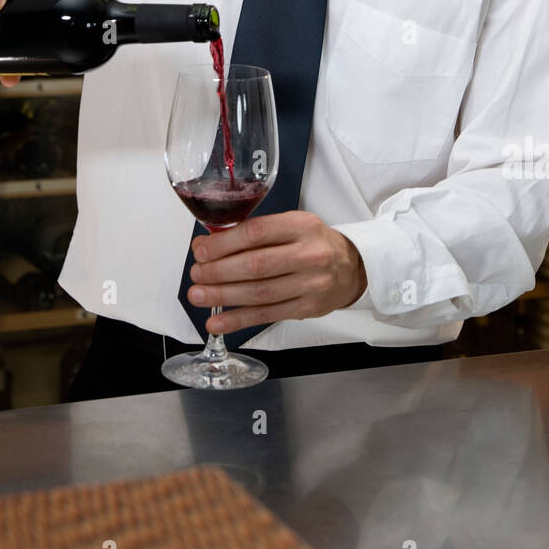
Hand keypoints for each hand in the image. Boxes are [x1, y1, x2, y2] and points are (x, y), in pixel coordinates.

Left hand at [187, 211, 366, 335]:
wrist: (351, 267)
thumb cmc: (313, 243)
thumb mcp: (291, 224)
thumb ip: (255, 232)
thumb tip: (209, 244)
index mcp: (301, 226)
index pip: (257, 233)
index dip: (224, 243)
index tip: (201, 250)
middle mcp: (309, 254)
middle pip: (256, 265)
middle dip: (219, 271)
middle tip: (196, 274)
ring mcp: (310, 284)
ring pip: (259, 293)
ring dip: (223, 296)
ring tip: (198, 296)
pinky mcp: (307, 309)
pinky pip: (267, 316)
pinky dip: (238, 320)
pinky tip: (217, 323)